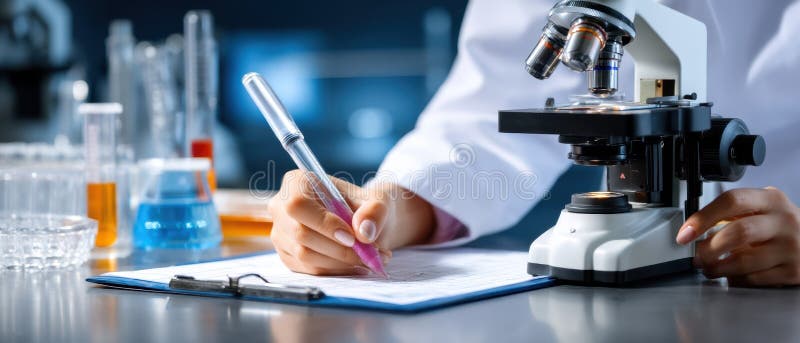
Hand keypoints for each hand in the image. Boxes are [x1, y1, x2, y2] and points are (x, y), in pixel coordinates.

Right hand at [268, 170, 434, 275]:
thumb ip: (375, 212)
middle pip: (300, 234)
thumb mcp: (379, 201)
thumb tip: (364, 232)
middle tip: (368, 253)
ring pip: (305, 255)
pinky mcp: (288, 256)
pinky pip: (309, 269)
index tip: (352, 237)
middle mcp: (282, 207)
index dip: (323, 223)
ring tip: (369, 259)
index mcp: (297, 182)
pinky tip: (355, 265)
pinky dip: (336, 270)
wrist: (364, 222)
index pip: (298, 204)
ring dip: (340, 262)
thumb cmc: (366, 206)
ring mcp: (281, 234)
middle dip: (338, 249)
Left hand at [676, 187, 799, 286]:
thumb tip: (691, 228)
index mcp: (771, 199)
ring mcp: (791, 247)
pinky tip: (730, 276)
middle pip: (738, 232)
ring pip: (743, 262)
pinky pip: (754, 279)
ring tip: (708, 268)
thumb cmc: (778, 225)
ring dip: (717, 268)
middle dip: (709, 248)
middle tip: (696, 256)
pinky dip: (735, 279)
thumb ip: (730, 213)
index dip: (703, 217)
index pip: (732, 201)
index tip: (685, 233)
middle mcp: (784, 221)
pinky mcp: (793, 271)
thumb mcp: (761, 208)